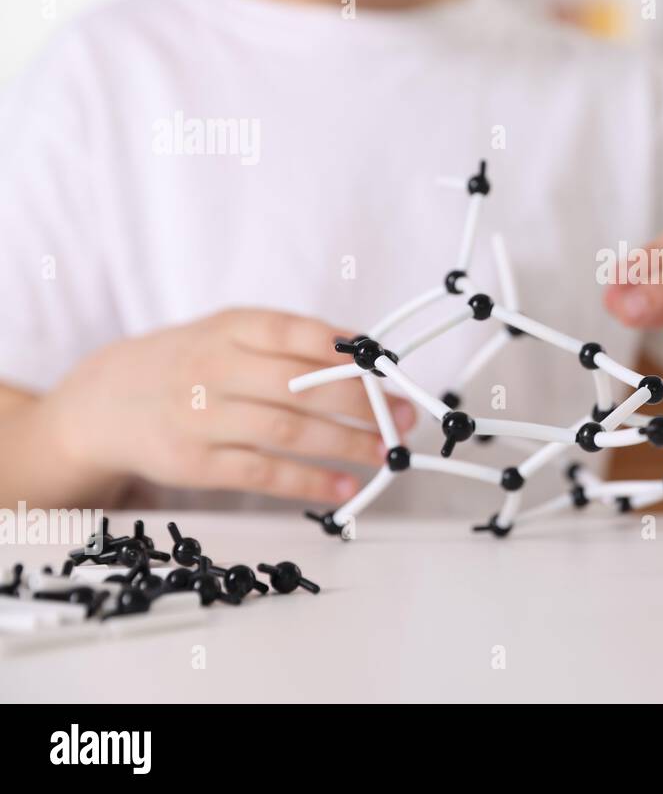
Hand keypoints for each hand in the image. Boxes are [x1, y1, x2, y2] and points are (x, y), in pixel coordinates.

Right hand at [45, 309, 414, 503]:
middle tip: (404, 417)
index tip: (388, 366)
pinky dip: (310, 482)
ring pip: (288, 432)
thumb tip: (367, 353)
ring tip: (388, 453)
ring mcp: (203, 418)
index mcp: (231, 328)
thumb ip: (292, 340)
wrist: (105, 401)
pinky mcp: (196, 464)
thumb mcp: (231, 334)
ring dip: (347, 444)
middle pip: (301, 385)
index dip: (348, 350)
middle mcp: (215, 370)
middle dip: (362, 402)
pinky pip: (263, 474)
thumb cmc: (191, 363)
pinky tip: (345, 487)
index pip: (296, 333)